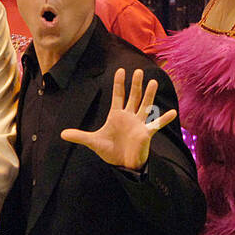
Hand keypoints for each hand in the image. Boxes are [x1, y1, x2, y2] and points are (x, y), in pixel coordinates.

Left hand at [60, 68, 176, 170]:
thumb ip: (79, 136)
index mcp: (116, 115)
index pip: (118, 95)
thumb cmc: (110, 151)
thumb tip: (62, 134)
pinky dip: (164, 119)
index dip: (119, 83)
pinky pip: (156, 125)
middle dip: (135, 85)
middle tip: (138, 71)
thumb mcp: (93, 142)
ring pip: (145, 106)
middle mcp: (129, 116)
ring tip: (153, 82)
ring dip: (149, 95)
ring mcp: (138, 124)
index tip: (120, 70)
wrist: (122, 164)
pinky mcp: (146, 134)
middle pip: (133, 97)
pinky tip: (173, 112)